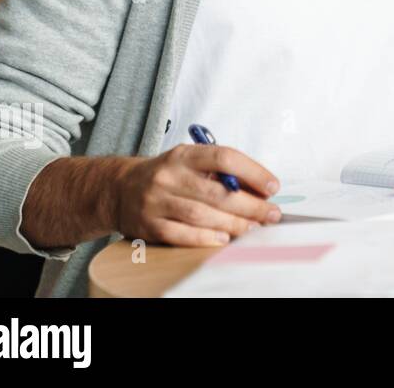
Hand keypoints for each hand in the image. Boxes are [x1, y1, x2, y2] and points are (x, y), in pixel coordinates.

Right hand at [114, 144, 281, 245]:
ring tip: (253, 228)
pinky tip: (224, 238)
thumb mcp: (191, 161)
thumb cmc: (169, 175)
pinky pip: (182, 234)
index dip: (253, 172)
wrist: (120, 188)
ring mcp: (156, 201)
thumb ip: (222, 172)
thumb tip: (261, 190)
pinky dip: (206, 238)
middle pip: (217, 192)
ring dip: (234, 224)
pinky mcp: (149, 225)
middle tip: (271, 214)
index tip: (273, 186)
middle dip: (250, 205)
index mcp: (184, 154)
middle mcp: (169, 175)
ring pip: (202, 215)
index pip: (224, 158)